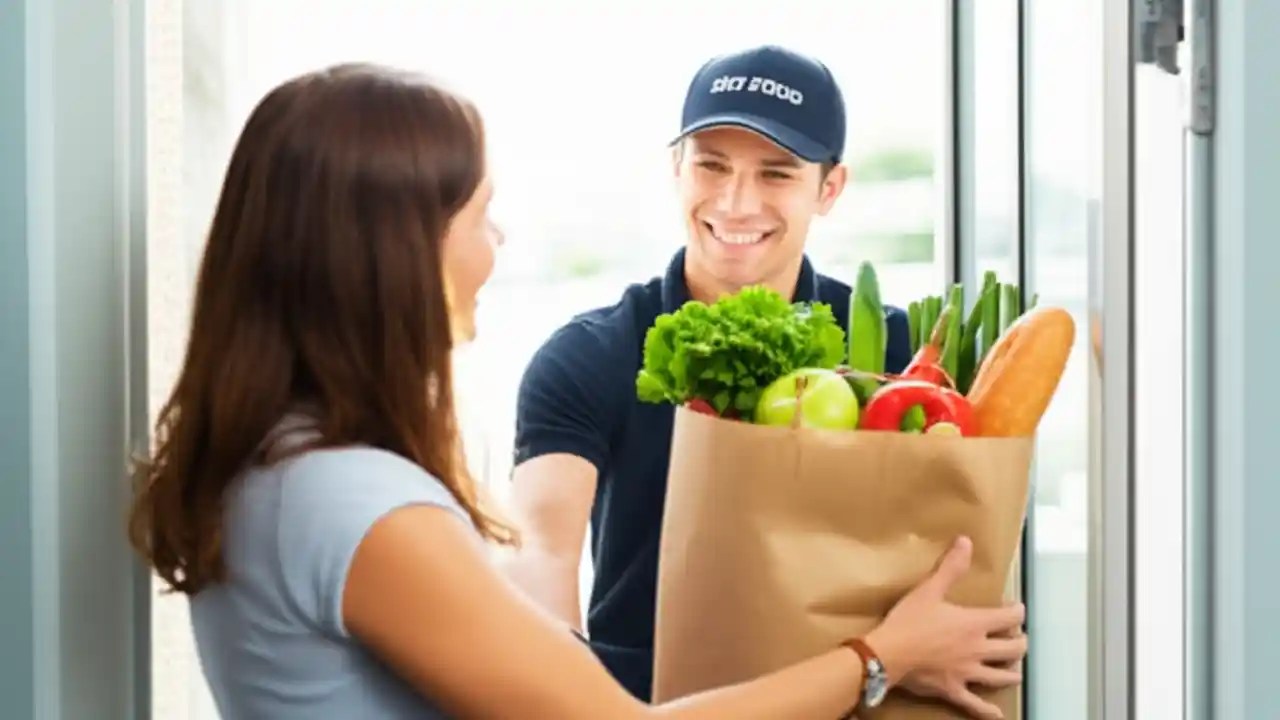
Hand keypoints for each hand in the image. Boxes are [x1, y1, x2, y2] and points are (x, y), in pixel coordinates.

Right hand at [864, 536, 1026, 719]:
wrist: (887, 654)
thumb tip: (965, 542)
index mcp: (974, 624)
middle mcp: (978, 649)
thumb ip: (950, 567)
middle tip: (1018, 639)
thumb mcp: (928, 590)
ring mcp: (968, 673)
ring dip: (1011, 672)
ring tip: (1014, 669)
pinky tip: (996, 713)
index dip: (1017, 612)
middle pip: (1013, 649)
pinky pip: (976, 704)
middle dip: (1020, 643)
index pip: (1009, 618)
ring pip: (1001, 676)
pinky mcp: (954, 689)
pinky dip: (988, 710)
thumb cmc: (908, 621)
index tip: (1017, 609)